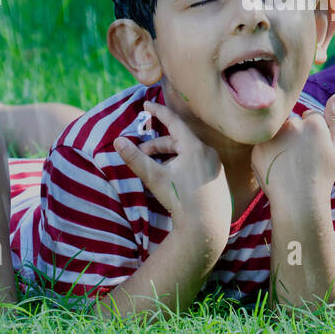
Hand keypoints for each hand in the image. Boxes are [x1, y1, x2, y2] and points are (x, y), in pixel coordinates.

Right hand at [113, 100, 231, 238]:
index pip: (174, 121)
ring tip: (154, 170)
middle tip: (140, 153)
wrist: (206, 228)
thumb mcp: (154, 178)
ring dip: (168, 156)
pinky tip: (171, 179)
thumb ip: (136, 158)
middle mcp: (208, 152)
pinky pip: (196, 163)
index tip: (146, 104)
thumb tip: (117, 141)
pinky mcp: (217, 177)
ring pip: (186, 152)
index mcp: (195, 147)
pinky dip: (180, 164)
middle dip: (157, 144)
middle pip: (178, 140)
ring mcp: (214, 165)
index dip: (158, 112)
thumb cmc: (180, 201)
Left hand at [252, 94, 334, 208]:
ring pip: (277, 131)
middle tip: (301, 159)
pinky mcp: (257, 148)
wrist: (299, 202)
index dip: (313, 135)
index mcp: (313, 122)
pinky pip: (264, 143)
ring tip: (289, 164)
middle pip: (292, 122)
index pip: (310, 116)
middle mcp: (292, 125)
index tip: (313, 152)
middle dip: (295, 135)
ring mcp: (273, 136)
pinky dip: (269, 153)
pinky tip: (278, 168)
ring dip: (281, 141)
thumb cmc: (322, 176)